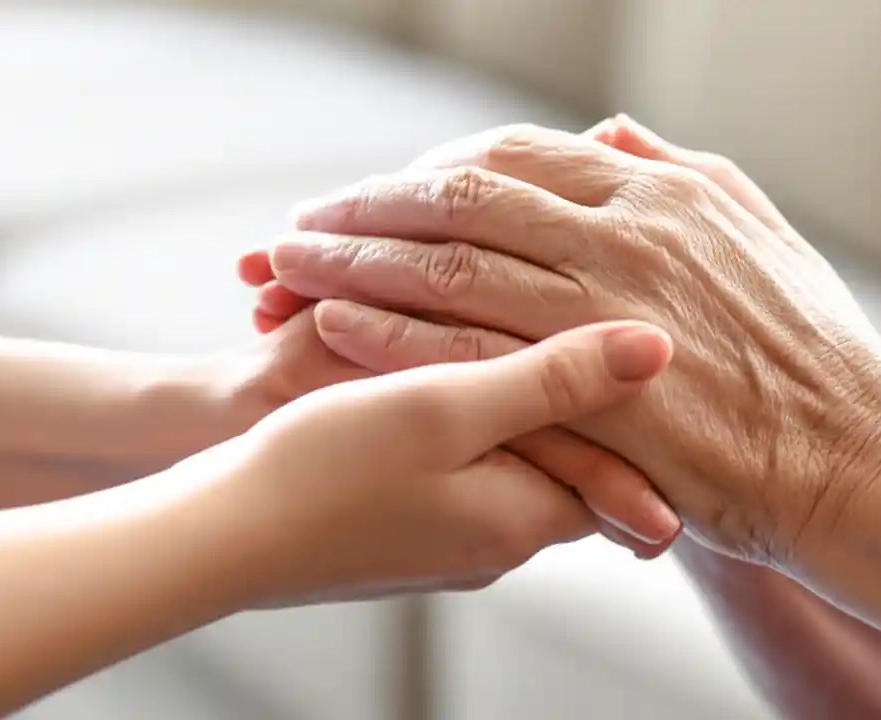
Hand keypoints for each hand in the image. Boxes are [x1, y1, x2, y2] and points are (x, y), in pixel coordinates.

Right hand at [202, 321, 672, 605]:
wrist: (215, 532)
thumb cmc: (323, 468)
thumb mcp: (447, 407)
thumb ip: (555, 377)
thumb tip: (662, 347)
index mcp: (526, 518)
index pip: (627, 463)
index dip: (648, 404)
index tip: (665, 346)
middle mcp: (500, 540)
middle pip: (575, 455)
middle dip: (583, 392)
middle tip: (607, 327)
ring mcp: (453, 537)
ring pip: (514, 448)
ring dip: (516, 390)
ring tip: (516, 329)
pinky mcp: (409, 522)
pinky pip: (463, 457)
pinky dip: (466, 408)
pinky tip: (442, 366)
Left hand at [261, 119, 880, 566]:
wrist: (856, 461)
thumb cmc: (816, 359)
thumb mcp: (757, 233)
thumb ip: (678, 171)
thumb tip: (610, 131)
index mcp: (657, 192)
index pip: (510, 158)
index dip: (428, 171)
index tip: (376, 192)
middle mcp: (620, 234)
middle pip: (458, 201)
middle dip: (367, 207)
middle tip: (300, 222)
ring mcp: (600, 310)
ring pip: (447, 265)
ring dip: (355, 261)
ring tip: (284, 265)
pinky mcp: (586, 390)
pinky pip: (465, 349)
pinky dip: (391, 329)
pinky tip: (333, 324)